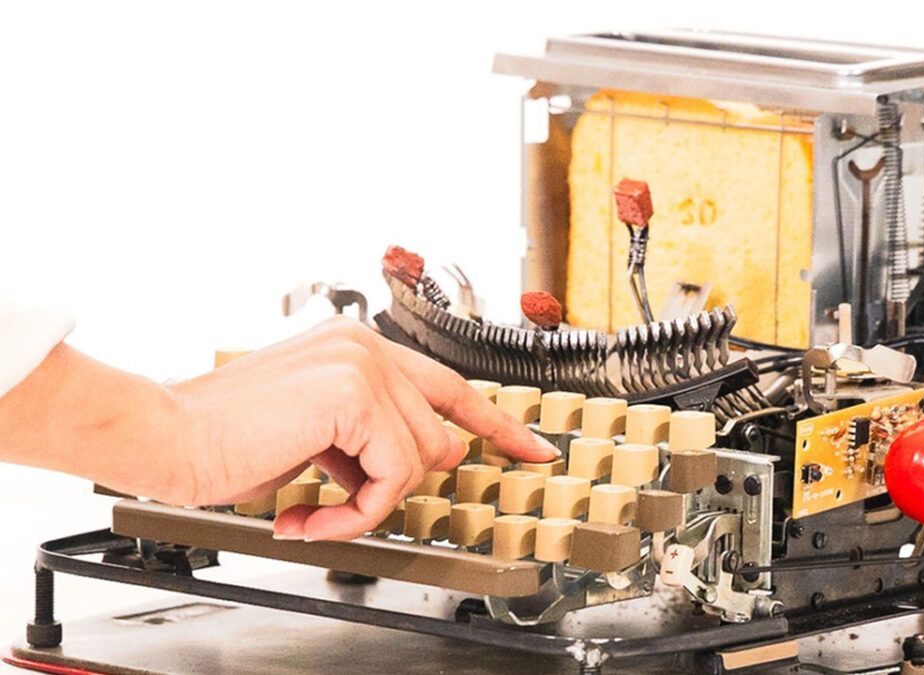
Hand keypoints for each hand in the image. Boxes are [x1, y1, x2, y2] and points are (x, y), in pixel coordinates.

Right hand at [170, 316, 557, 539]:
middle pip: (437, 435)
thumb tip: (425, 460)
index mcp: (359, 347)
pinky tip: (307, 514)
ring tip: (309, 510)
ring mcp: (366, 364)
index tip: (533, 448)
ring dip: (365, 503)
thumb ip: (373, 436)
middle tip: (329, 503)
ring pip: (418, 460)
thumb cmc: (229, 440)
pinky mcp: (357, 394)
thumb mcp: (319, 436)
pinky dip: (356, 512)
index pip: (450, 387)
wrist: (168, 441)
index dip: (499, 424)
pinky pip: (393, 477)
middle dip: (392, 483)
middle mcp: (368, 345)